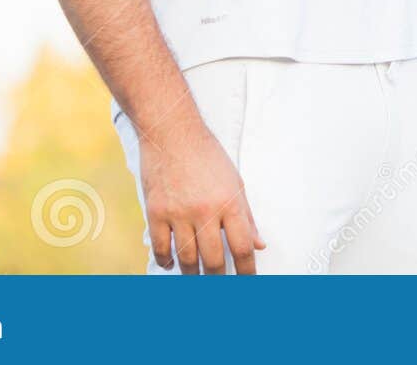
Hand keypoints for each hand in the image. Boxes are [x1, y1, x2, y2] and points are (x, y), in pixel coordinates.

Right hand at [138, 120, 263, 273]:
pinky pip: (162, 247)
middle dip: (219, 278)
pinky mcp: (156, 212)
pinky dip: (167, 261)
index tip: (247, 281)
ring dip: (193, 274)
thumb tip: (259, 244)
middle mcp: (206, 210)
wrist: (172, 132)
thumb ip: (247, 215)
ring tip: (197, 278)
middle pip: (214, 259)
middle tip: (220, 283)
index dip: (247, 270)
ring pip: (187, 259)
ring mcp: (179, 213)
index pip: (243, 246)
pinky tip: (172, 265)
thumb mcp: (235, 181)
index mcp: (230, 202)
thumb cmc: (207, 155)